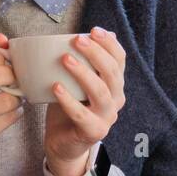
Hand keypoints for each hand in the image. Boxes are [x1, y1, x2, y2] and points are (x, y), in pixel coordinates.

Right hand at [0, 34, 22, 175]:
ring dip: (17, 98)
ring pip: (5, 100)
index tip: (7, 63)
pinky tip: (10, 113)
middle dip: (11, 76)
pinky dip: (16, 114)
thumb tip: (3, 38)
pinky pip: (9, 119)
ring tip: (15, 98)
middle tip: (15, 81)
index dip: (0, 56)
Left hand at [43, 27, 126, 175]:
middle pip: (113, 73)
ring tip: (65, 59)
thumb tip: (86, 35)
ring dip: (83, 73)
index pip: (120, 60)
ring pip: (100, 92)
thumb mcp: (76, 83)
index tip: (93, 30)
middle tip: (77, 40)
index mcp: (115, 85)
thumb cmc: (69, 109)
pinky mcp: (93, 131)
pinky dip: (69, 100)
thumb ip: (83, 64)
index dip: (110, 44)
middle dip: (96, 53)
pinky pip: (82, 114)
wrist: (65, 145)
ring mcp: (106, 117)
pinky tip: (56, 87)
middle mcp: (116, 100)